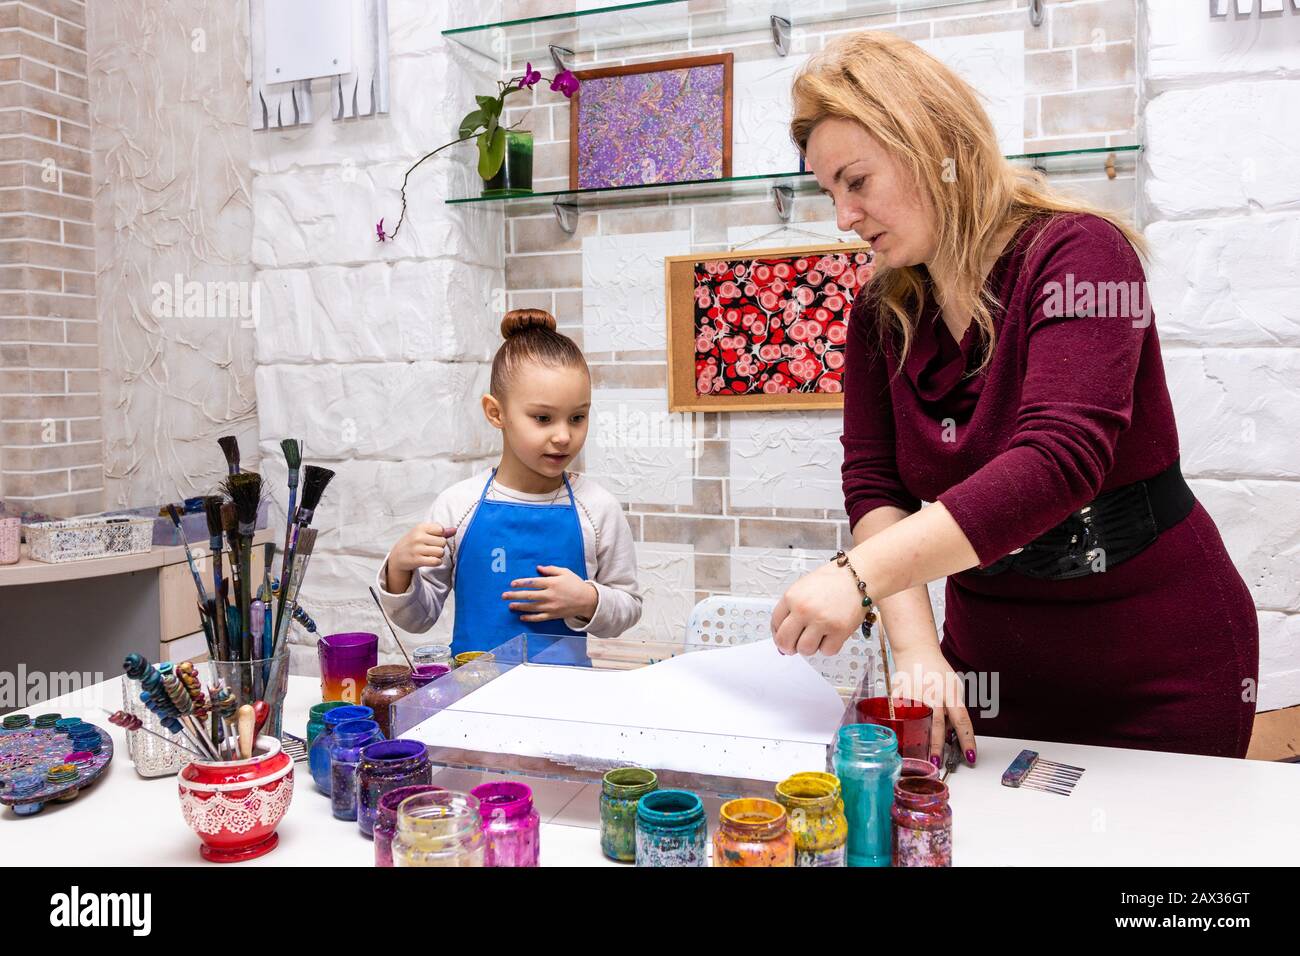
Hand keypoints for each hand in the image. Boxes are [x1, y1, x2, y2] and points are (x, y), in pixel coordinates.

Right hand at [388, 522, 455, 574]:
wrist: (397, 556)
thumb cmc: (413, 543)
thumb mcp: (423, 533)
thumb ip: (440, 531)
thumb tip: (454, 530)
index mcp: (420, 527)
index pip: (441, 530)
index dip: (440, 536)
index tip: (432, 539)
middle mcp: (418, 537)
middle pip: (442, 542)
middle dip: (440, 546)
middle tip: (431, 548)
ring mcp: (417, 549)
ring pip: (441, 552)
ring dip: (438, 555)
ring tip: (430, 554)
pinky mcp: (417, 560)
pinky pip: (436, 561)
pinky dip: (436, 562)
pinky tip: (430, 561)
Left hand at [502, 565, 596, 622]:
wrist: (587, 600)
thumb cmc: (575, 584)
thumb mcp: (565, 572)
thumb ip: (551, 570)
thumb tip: (538, 568)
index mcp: (552, 583)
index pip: (533, 583)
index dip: (521, 583)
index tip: (512, 584)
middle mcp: (550, 595)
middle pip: (529, 596)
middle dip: (515, 595)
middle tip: (504, 595)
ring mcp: (551, 607)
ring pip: (532, 607)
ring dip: (519, 606)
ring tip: (510, 605)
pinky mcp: (553, 615)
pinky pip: (539, 618)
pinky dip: (530, 618)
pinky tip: (522, 617)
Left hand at [771, 559, 867, 655]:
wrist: (858, 575)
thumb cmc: (832, 581)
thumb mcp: (803, 588)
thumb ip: (791, 610)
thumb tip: (782, 637)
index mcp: (791, 597)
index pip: (775, 624)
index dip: (779, 633)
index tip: (785, 635)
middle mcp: (804, 610)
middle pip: (784, 642)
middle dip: (789, 647)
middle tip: (796, 645)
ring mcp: (821, 621)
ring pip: (805, 650)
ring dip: (811, 647)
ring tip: (818, 635)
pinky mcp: (840, 630)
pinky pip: (826, 651)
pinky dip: (829, 646)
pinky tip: (832, 634)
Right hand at [890, 645, 976, 766]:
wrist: (916, 649)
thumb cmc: (937, 669)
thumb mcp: (954, 686)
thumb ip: (954, 708)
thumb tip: (952, 732)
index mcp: (951, 693)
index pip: (963, 722)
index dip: (967, 741)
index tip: (971, 757)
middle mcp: (934, 694)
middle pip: (938, 724)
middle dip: (939, 745)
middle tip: (938, 762)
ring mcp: (916, 694)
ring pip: (918, 721)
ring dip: (921, 740)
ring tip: (921, 755)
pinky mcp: (900, 693)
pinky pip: (900, 712)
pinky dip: (902, 724)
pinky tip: (902, 734)